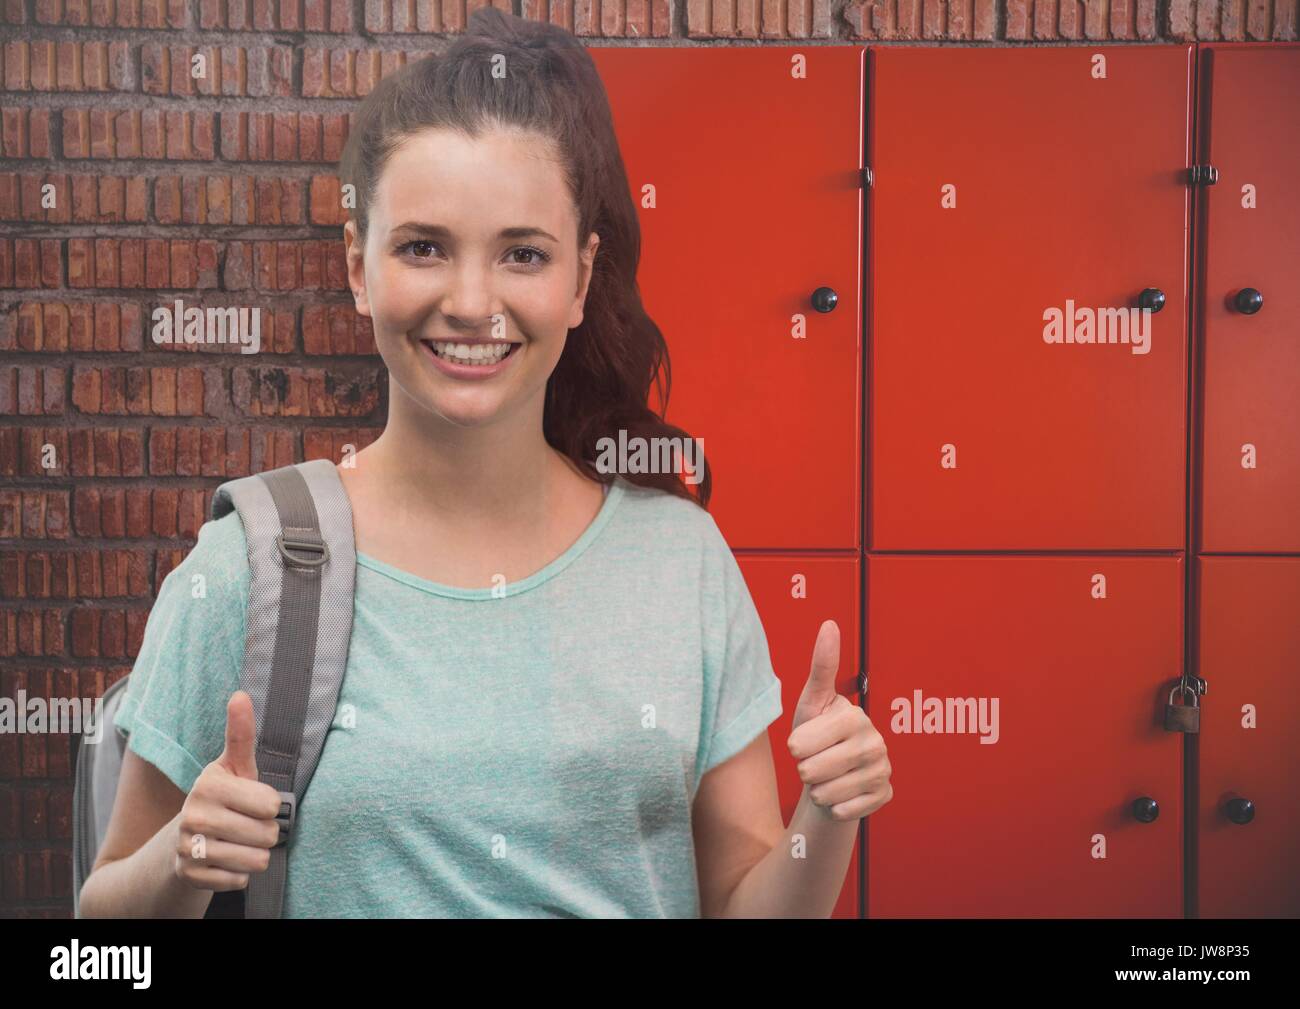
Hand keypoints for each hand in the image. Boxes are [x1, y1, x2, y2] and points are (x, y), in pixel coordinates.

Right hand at [173, 691, 282, 891]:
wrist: (185, 839)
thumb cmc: (223, 796)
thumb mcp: (234, 766)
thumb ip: (241, 734)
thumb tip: (240, 695)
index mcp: (208, 783)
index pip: (271, 804)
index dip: (271, 806)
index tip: (256, 801)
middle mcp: (194, 814)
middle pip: (266, 834)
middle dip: (266, 832)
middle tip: (249, 825)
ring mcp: (188, 847)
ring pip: (255, 859)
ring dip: (256, 854)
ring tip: (240, 842)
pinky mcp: (190, 875)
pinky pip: (239, 880)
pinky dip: (240, 874)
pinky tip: (227, 861)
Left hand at [787, 619, 892, 820]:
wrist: (835, 775)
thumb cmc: (818, 737)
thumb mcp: (813, 701)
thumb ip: (821, 665)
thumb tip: (829, 625)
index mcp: (854, 716)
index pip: (798, 745)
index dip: (796, 747)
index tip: (809, 740)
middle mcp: (875, 742)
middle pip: (810, 771)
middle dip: (806, 770)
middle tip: (818, 760)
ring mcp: (882, 770)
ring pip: (825, 794)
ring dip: (819, 790)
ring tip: (828, 776)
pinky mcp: (884, 796)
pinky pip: (842, 811)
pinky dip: (835, 807)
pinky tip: (842, 793)